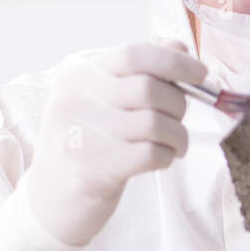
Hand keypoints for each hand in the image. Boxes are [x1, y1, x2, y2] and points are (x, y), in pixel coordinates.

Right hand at [23, 41, 205, 246]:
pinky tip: (161, 160)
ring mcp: (82, 136)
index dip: (174, 62)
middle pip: (149, 89)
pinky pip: (151, 154)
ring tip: (174, 145)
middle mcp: (75, 101)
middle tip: (178, 120)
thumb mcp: (103, 103)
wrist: (50, 202)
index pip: (132, 54)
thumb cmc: (88, 145)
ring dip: (178, 135)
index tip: (200, 73)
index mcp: (79, 76)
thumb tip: (180, 48)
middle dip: (178, 104)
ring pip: (155, 123)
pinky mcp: (93, 171)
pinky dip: (167, 157)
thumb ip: (140, 73)